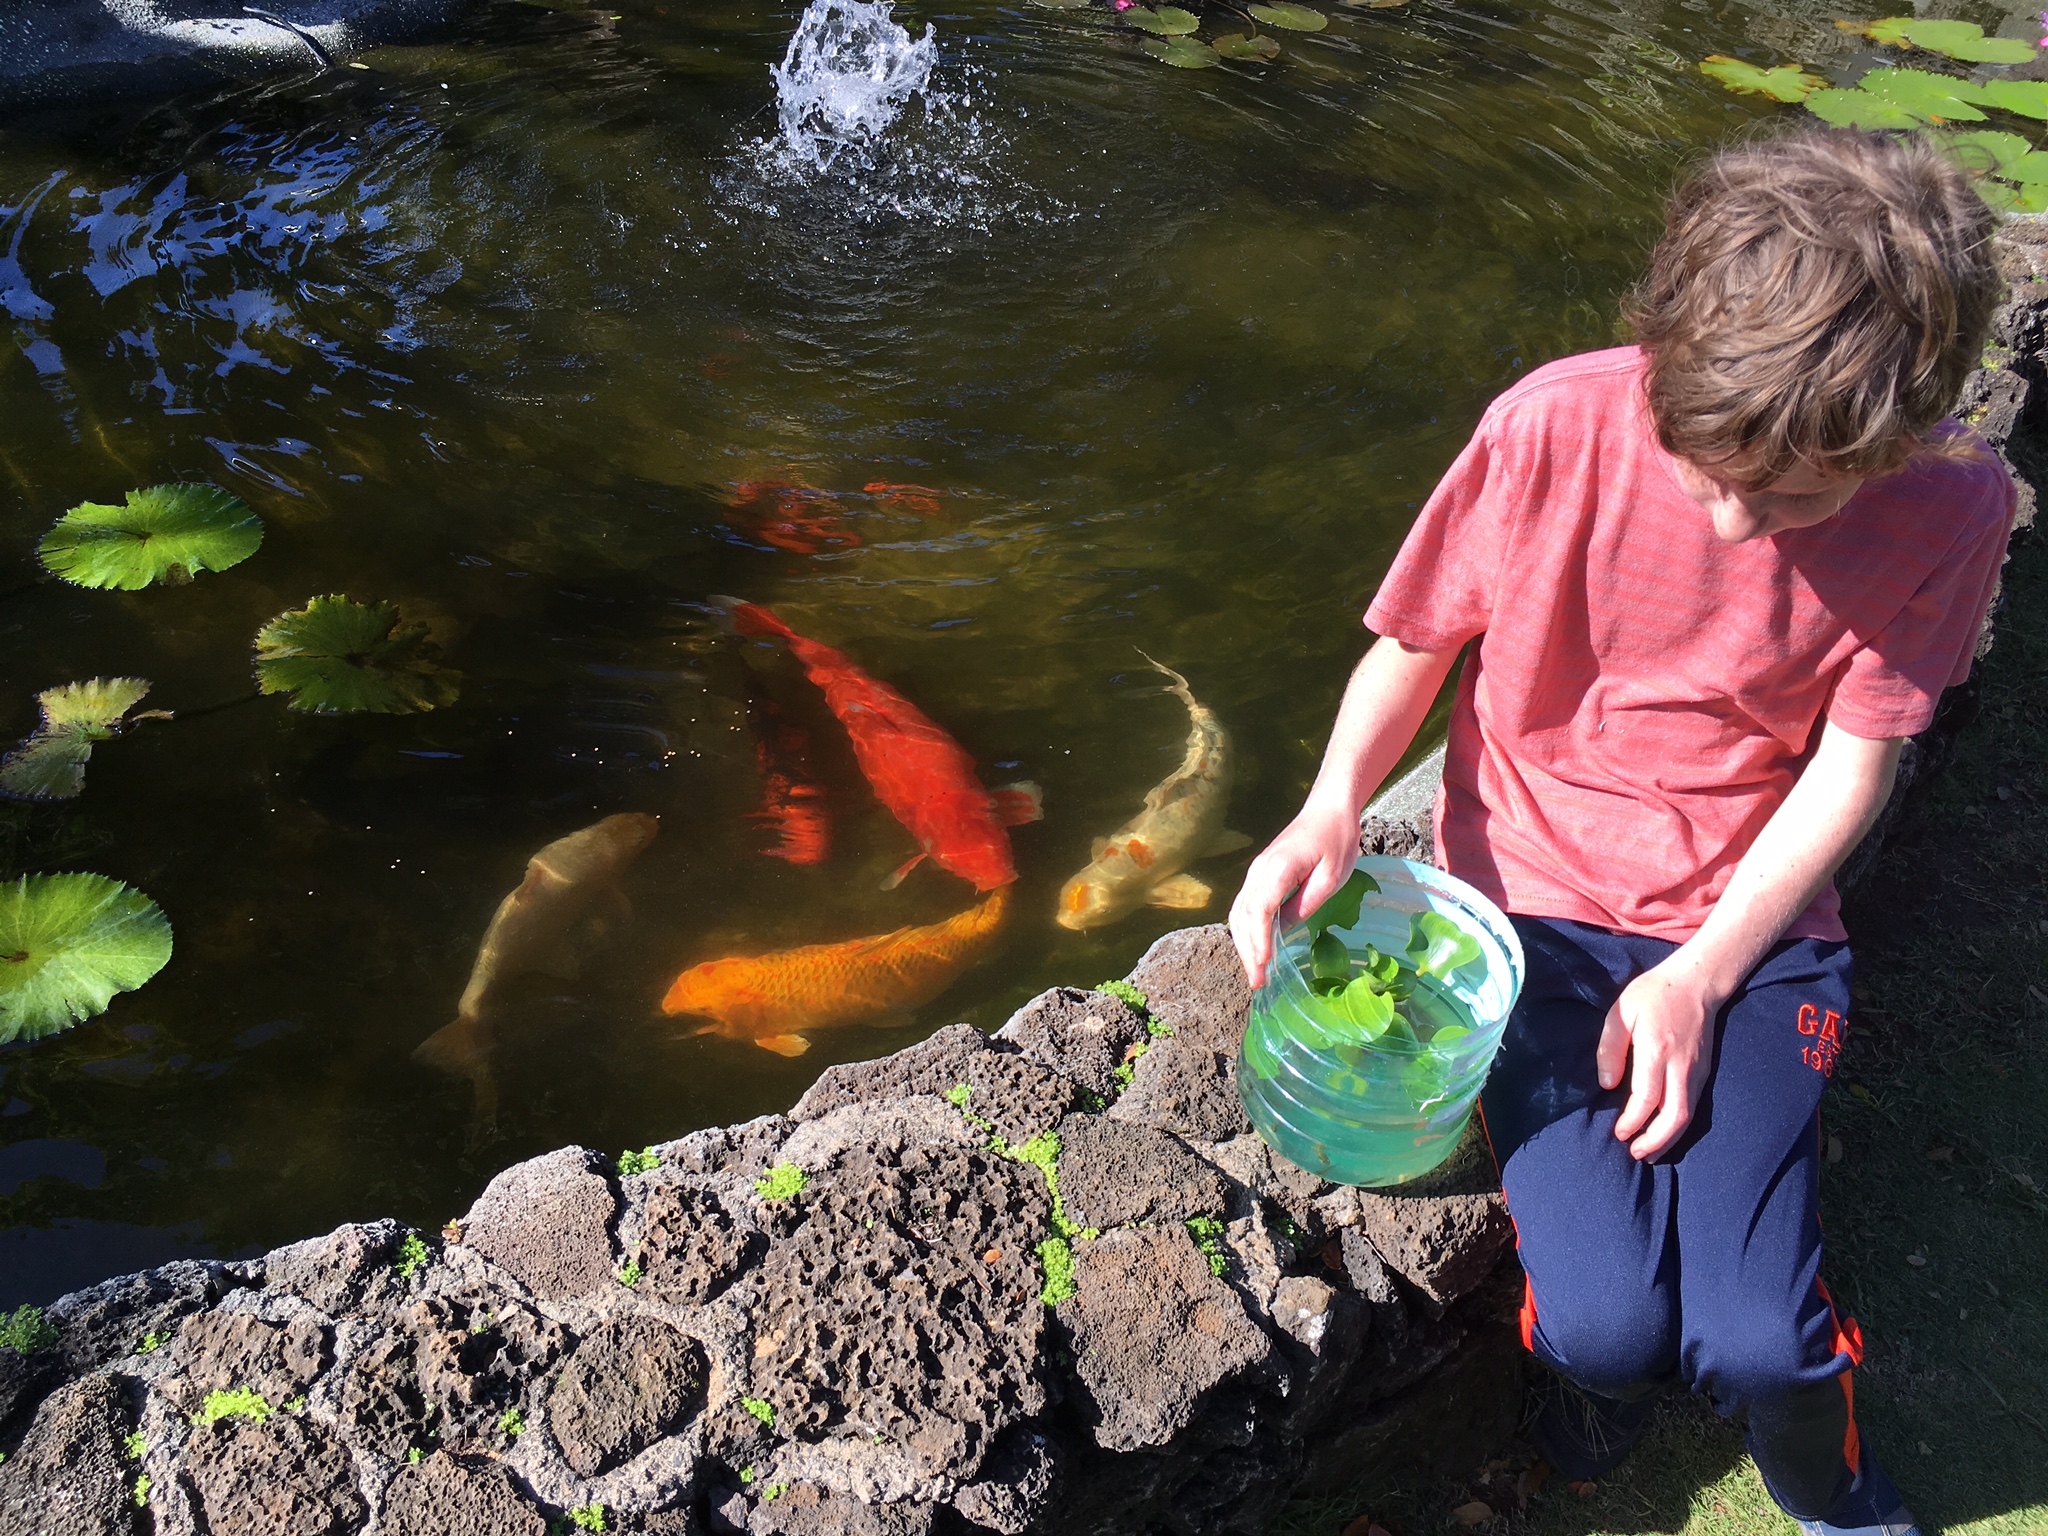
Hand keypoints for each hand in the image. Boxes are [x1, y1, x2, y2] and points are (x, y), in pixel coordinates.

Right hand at [1228, 801, 1361, 988]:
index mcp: (1277, 869)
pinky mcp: (1260, 875)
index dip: (1259, 939)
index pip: (1259, 910)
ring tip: (1254, 972)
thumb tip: (1285, 927)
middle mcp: (1259, 871)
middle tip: (1257, 982)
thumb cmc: (1336, 840)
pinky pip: (1246, 906)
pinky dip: (1246, 931)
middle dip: (1247, 951)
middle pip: (1243, 916)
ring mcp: (1256, 872)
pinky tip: (1254, 949)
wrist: (1328, 810)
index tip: (1263, 964)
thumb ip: (1307, 903)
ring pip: (1239, 913)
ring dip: (1243, 944)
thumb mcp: (1332, 875)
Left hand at [1596, 953, 1723, 1161]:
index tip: (1619, 1133)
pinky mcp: (1704, 1072)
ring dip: (1669, 1139)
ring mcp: (1697, 1070)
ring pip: (1688, 1115)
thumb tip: (1608, 1085)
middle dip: (1655, 1141)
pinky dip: (1679, 1125)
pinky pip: (1693, 1106)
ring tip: (1650, 1152)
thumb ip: (1611, 1048)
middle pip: (1674, 1116)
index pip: (1647, 1098)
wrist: (1697, 982)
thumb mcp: (1621, 1012)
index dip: (1632, 1121)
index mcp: (1657, 1050)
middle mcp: (1682, 1065)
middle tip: (1635, 1154)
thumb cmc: (1653, 994)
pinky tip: (1665, 1133)